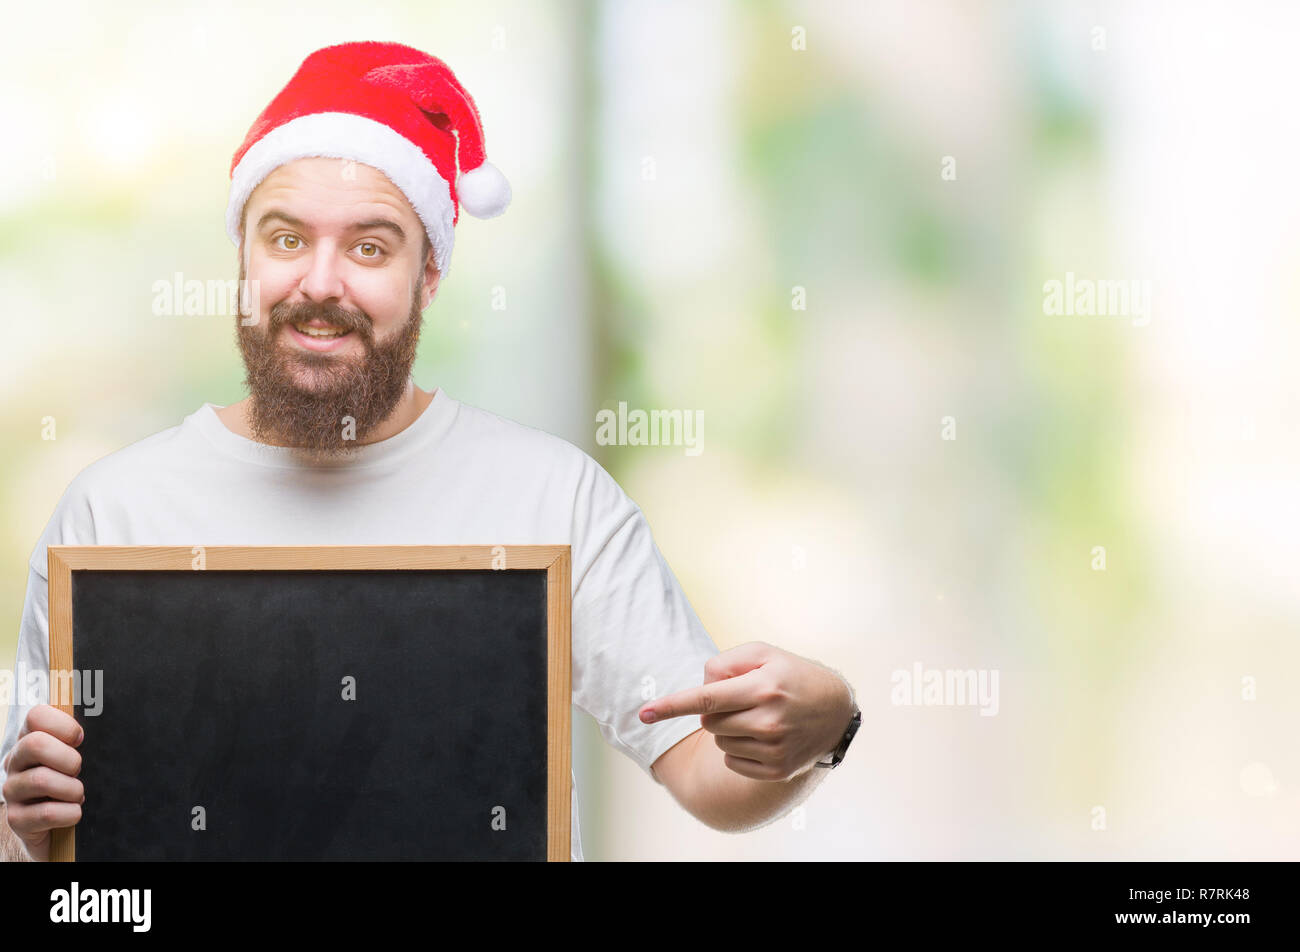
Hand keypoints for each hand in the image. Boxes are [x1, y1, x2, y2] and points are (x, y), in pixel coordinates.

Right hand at [1, 705, 84, 861]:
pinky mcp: (16, 819)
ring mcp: (12, 790)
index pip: (36, 716)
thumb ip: (79, 741)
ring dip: (72, 789)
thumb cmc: (71, 784)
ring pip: (41, 779)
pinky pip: (47, 813)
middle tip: (78, 770)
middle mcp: (15, 762)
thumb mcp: (75, 758)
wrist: (56, 828)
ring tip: (78, 795)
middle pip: (35, 744)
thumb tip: (108, 723)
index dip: (63, 725)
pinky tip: (73, 813)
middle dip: (68, 758)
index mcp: (29, 740)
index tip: (80, 739)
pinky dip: (69, 813)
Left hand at [639, 642, 855, 781]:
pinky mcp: (776, 769)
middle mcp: (768, 720)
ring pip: (719, 741)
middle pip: (708, 721)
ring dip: (727, 729)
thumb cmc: (791, 675)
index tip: (644, 713)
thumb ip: (726, 661)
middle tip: (742, 700)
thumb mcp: (764, 653)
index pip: (706, 698)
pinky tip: (762, 736)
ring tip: (758, 717)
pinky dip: (738, 748)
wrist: (836, 711)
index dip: (672, 705)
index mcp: (762, 687)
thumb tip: (701, 685)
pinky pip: (732, 761)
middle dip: (714, 711)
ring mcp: (773, 749)